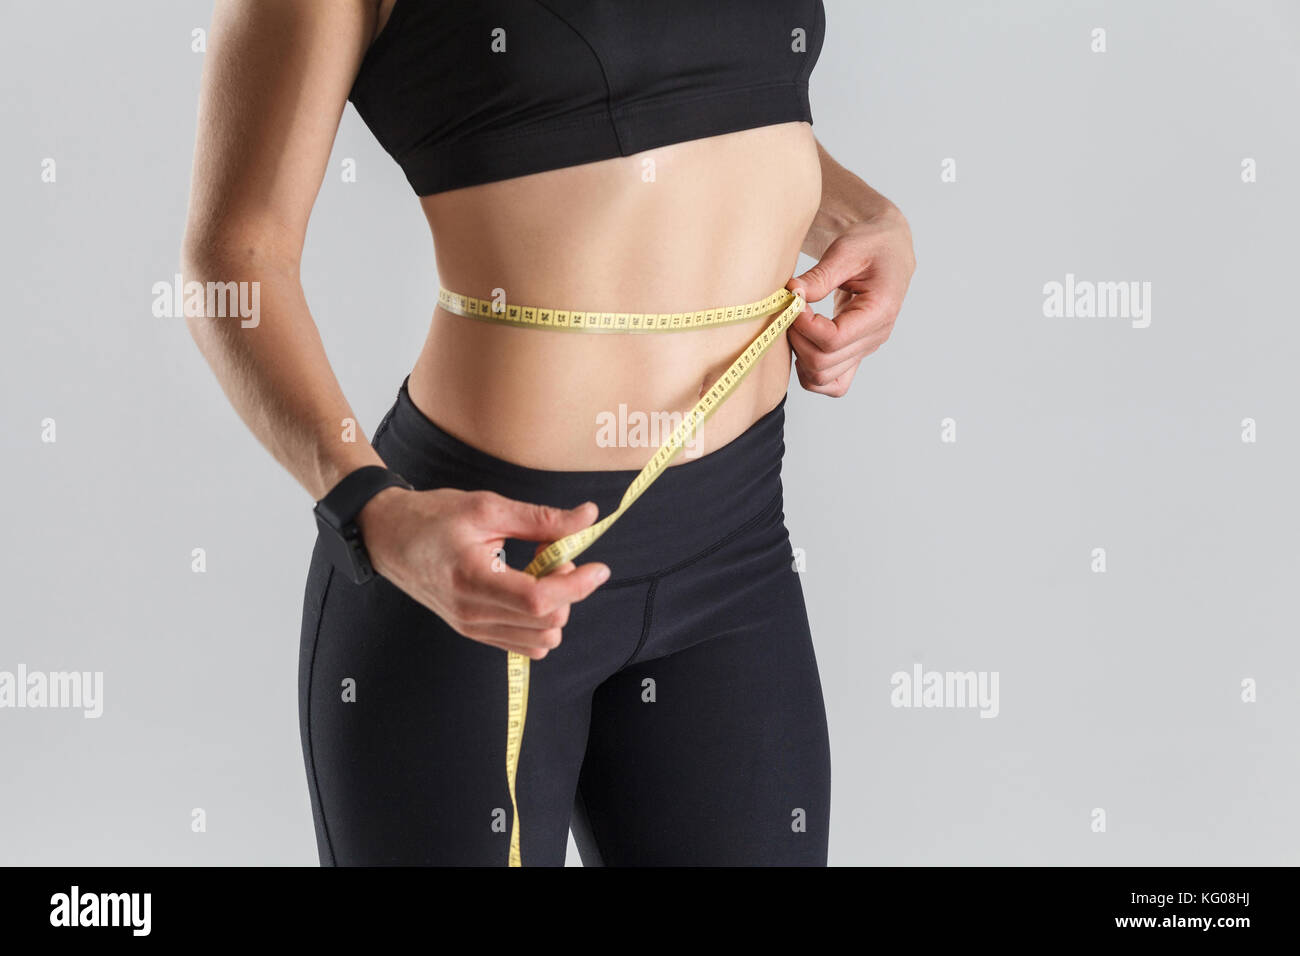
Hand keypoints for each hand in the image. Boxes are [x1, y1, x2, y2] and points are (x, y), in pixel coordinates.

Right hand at [356, 486, 609, 659]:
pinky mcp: (473, 632)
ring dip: (555, 609)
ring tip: (539, 572)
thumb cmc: (434, 517)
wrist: (389, 537)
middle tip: (554, 555)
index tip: (598, 567)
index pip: (539, 600)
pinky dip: (540, 622)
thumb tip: (588, 518)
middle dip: (567, 591)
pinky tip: (529, 590)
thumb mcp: (488, 508)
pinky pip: (524, 644)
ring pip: (540, 641)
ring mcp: (471, 628)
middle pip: (547, 624)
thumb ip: (541, 519)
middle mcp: (471, 613)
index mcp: (473, 579)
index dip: (577, 586)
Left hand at [786, 204, 915, 396]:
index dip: (804, 326)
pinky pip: (831, 384)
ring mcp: (865, 349)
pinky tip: (802, 344)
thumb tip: (792, 294)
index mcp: (880, 311)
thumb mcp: (846, 250)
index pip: (834, 339)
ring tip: (795, 325)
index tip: (793, 302)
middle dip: (797, 339)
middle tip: (789, 312)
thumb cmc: (871, 245)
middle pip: (824, 363)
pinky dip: (810, 372)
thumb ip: (820, 275)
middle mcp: (875, 337)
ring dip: (799, 356)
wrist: (889, 250)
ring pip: (823, 379)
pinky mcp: (855, 354)